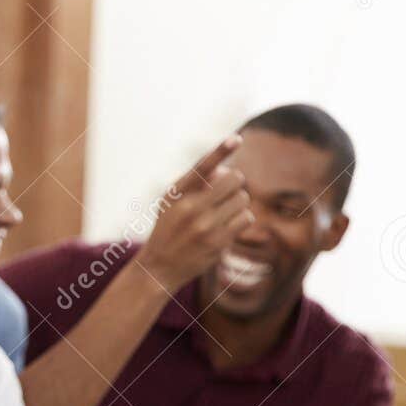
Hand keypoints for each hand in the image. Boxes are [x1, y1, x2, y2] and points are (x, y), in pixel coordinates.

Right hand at [142, 135, 252, 290]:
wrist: (159, 267)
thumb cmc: (167, 229)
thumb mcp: (170, 203)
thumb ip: (194, 184)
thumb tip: (227, 170)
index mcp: (177, 194)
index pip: (201, 167)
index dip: (220, 150)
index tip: (237, 138)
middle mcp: (190, 209)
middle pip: (234, 179)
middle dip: (234, 182)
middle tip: (226, 192)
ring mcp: (205, 226)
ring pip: (243, 199)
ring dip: (238, 203)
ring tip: (223, 212)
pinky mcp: (219, 242)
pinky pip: (246, 218)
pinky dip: (241, 219)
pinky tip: (228, 226)